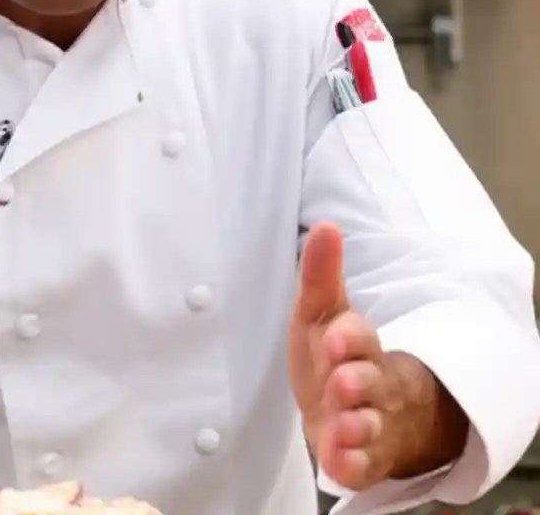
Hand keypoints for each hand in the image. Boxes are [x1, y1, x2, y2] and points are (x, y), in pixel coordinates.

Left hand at [288, 224, 469, 490]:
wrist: (357, 411)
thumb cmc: (335, 357)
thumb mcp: (323, 315)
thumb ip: (321, 276)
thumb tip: (325, 226)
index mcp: (359, 346)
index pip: (359, 337)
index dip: (348, 338)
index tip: (333, 338)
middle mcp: (370, 385)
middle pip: (370, 382)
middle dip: (356, 381)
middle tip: (341, 383)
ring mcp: (369, 423)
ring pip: (369, 425)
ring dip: (356, 424)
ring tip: (342, 424)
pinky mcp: (362, 457)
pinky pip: (361, 464)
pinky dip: (351, 463)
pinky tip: (340, 460)